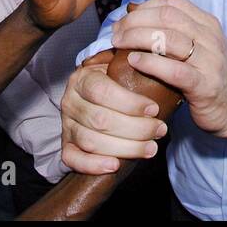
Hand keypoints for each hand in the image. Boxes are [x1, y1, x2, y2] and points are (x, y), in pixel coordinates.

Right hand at [61, 50, 165, 174]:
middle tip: (160, 130)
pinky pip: (72, 159)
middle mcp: (70, 101)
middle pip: (100, 120)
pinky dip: (93, 165)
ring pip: (91, 141)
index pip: (102, 91)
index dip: (130, 103)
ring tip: (150, 148)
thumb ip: (134, 67)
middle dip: (136, 128)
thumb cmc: (115, 85)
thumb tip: (160, 61)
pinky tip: (115, 165)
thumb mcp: (119, 69)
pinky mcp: (65, 146)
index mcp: (82, 78)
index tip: (154, 108)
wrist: (92, 100)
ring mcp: (66, 125)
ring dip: (125, 148)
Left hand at [110, 0, 226, 139]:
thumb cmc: (207, 76)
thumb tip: (138, 14)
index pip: (172, 2)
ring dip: (138, 37)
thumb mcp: (196, 47)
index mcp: (206, 24)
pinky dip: (150, 62)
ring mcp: (209, 61)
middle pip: (167, 16)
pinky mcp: (204, 85)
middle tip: (116, 33)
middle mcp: (210, 37)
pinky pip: (174, 69)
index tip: (124, 19)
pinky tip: (133, 61)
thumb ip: (173, 30)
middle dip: (136, 21)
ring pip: (169, 38)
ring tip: (119, 44)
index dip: (144, 7)